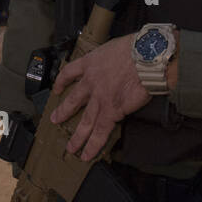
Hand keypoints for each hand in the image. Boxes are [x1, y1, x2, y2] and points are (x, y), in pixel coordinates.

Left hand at [49, 33, 150, 160]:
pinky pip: (100, 131)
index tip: (57, 88)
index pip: (70, 72)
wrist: (145, 57)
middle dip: (63, 111)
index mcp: (91, 63)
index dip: (62, 81)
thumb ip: (111, 58)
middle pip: (73, 100)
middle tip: (55, 120)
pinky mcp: (112, 111)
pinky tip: (87, 154)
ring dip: (77, 136)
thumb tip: (119, 64)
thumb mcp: (114, 47)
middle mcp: (91, 82)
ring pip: (84, 121)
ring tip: (70, 147)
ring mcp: (99, 98)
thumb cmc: (136, 48)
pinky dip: (93, 145)